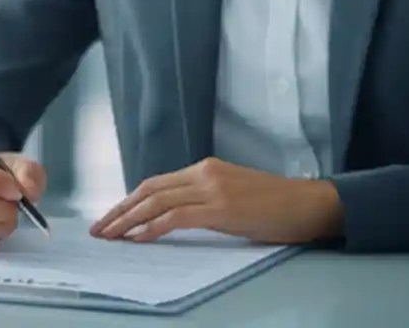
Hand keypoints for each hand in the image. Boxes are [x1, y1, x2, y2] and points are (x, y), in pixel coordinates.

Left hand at [89, 158, 343, 244]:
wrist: (310, 204)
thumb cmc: (276, 205)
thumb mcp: (233, 194)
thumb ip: (204, 199)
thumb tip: (173, 217)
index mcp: (205, 169)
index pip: (156, 183)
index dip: (129, 201)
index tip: (111, 217)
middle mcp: (204, 173)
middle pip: (149, 190)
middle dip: (120, 210)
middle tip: (99, 228)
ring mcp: (212, 189)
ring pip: (157, 202)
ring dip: (128, 220)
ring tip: (110, 236)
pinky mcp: (222, 208)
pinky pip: (177, 217)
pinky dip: (153, 227)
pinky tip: (139, 238)